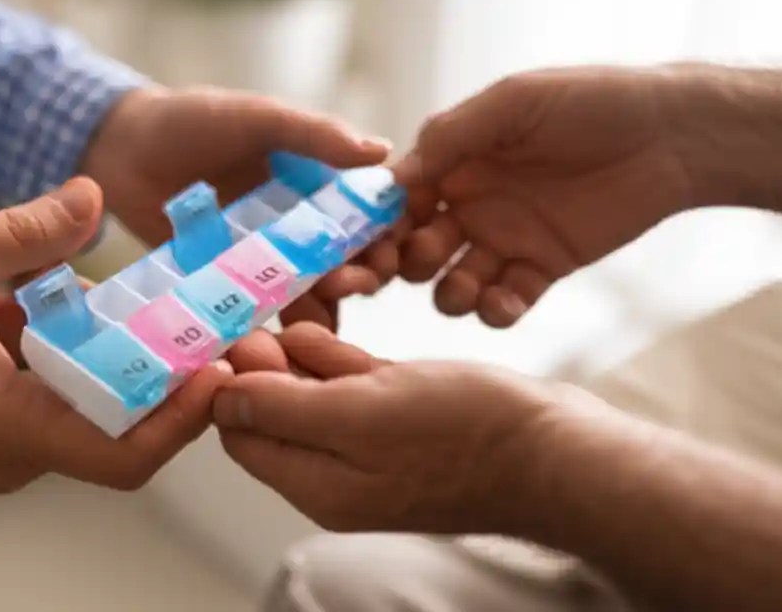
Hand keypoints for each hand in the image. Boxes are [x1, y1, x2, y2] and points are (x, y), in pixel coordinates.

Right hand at [0, 177, 230, 493]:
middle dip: (165, 378)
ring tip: (156, 303)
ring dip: (117, 363)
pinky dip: (73, 362)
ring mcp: (3, 450)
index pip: (124, 454)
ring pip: (88, 414)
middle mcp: (14, 453)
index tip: (219, 367)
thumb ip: (25, 232)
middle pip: (120, 432)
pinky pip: (53, 404)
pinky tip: (73, 306)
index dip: (182, 418)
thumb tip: (95, 198)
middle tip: (207, 320)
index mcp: (7, 424)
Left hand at [83, 87, 401, 328]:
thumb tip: (384, 152)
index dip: (389, 231)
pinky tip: (280, 343)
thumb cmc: (193, 120)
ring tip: (319, 314)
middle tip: (351, 282)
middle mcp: (304, 223)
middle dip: (363, 274)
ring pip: (317, 293)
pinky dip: (278, 331)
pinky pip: (266, 314)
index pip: (372, 212)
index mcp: (321, 179)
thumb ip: (315, 134)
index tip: (390, 247)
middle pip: (354, 258)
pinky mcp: (235, 286)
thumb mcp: (258, 118)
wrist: (120, 149)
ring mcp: (271, 258)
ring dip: (328, 308)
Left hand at [215, 323, 597, 533]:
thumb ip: (284, 409)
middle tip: (263, 301)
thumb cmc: (467, 434)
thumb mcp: (361, 415)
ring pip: (315, 391)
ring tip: (291, 300)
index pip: (242, 432)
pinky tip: (329, 325)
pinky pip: (356, 386)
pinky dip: (341, 357)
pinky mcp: (407, 420)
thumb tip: (220, 397)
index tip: (235, 326)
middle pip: (275, 410)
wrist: (561, 451)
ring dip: (301, 349)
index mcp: (317, 482)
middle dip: (264, 358)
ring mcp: (375, 445)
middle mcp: (338, 471)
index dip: (231, 381)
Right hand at [393, 66, 704, 326]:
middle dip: (408, 261)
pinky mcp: (542, 269)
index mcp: (456, 161)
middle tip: (425, 258)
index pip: (400, 201)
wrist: (672, 135)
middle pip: (416, 249)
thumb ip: (453, 134)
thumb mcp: (514, 102)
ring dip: (448, 293)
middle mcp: (472, 204)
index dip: (382, 223)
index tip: (375, 238)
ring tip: (466, 286)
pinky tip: (506, 299)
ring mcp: (505, 240)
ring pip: (451, 285)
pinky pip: (503, 303)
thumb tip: (395, 177)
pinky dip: (495, 310)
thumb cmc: (593, 101)